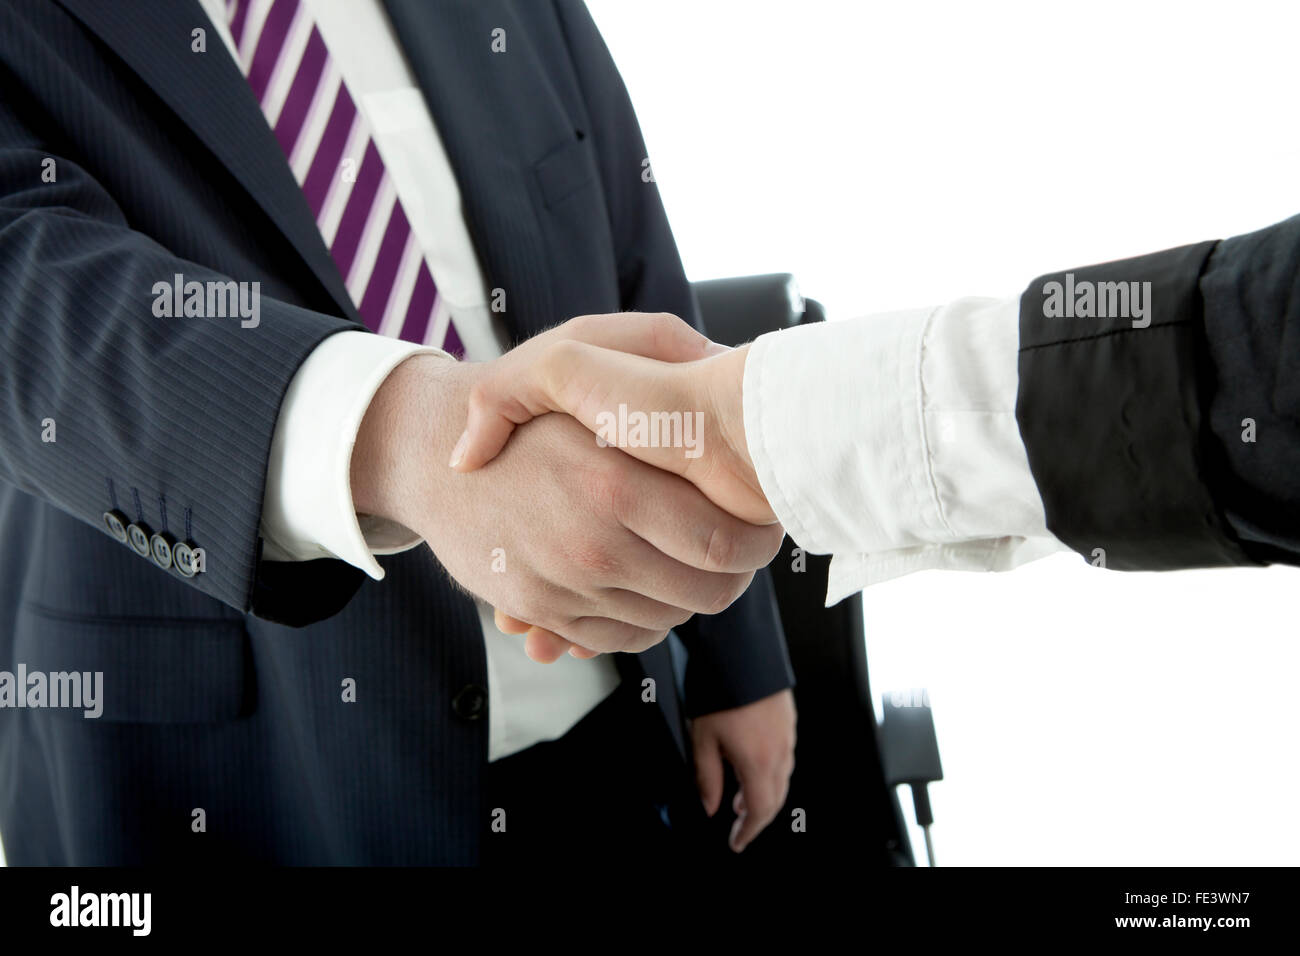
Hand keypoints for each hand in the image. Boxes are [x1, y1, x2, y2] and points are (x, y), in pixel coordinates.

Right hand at [349, 353, 783, 653]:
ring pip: (666, 619)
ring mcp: (562, 587)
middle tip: (739, 548)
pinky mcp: (539, 611)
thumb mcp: (584, 347)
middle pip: (707, 591)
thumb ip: (661, 346)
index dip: (757, 539)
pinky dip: (643, 620)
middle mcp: (591, 546)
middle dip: (734, 574)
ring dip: (689, 595)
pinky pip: (618, 637)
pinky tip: (647, 583)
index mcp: (615, 483)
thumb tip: (723, 364)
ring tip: (689, 558)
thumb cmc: (525, 405)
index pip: (725, 543)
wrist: (429, 455)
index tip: (762, 522)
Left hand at [693, 689, 796, 852]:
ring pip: (782, 779)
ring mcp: (788, 735)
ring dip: (765, 795)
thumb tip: (710, 805)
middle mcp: (780, 752)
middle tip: (740, 827)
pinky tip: (755, 766)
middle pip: (775, 799)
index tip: (737, 843)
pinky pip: (785, 758)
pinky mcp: (788, 719)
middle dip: (757, 818)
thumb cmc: (720, 689)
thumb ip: (707, 778)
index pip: (758, 812)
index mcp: (758, 762)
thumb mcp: (703, 738)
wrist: (742, 650)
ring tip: (742, 798)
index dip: (748, 832)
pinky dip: (772, 773)